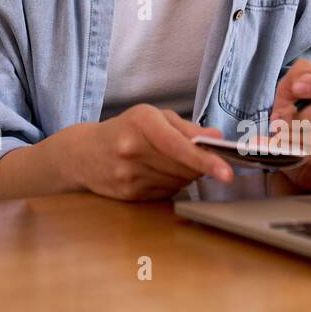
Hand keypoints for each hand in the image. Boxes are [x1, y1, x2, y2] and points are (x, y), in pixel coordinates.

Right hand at [65, 104, 236, 201]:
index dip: (205, 160)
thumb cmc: (124, 130)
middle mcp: (132, 149)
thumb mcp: (152, 117)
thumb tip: (216, 137)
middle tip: (203, 158)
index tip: (227, 172)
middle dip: (200, 165)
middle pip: (183, 166)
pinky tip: (157, 173)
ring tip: (170, 161)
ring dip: (185, 174)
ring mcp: (129, 175)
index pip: (179, 146)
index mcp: (141, 123)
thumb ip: (187, 127)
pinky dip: (171, 184)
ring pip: (178, 181)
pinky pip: (166, 192)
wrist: (83, 154)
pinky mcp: (129, 195)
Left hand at [269, 59, 310, 192]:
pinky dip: (304, 152)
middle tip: (282, 120)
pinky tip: (296, 148)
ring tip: (285, 134)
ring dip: (300, 136)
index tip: (297, 89)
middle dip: (303, 116)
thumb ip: (298, 75)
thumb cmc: (301, 114)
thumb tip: (303, 81)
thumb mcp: (293, 89)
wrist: (300, 150)